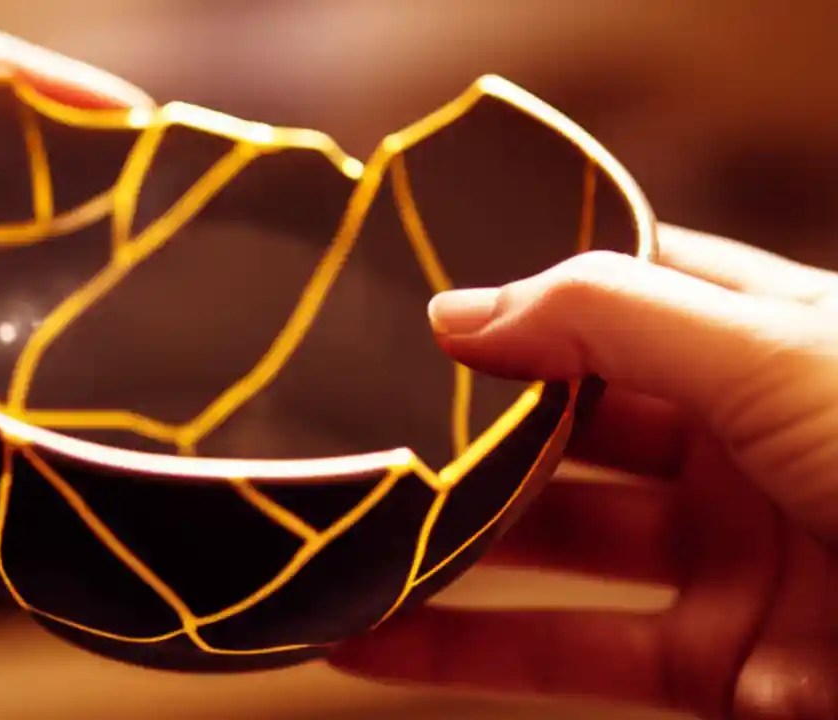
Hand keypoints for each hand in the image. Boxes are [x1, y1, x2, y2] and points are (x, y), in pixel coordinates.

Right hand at [330, 226, 836, 718]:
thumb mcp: (774, 352)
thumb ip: (607, 318)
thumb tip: (457, 306)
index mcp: (760, 340)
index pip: (613, 296)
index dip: (516, 298)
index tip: (405, 306)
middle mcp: (734, 441)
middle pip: (565, 430)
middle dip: (462, 435)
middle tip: (348, 432)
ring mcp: (726, 557)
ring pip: (553, 550)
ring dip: (444, 552)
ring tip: (335, 543)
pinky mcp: (721, 666)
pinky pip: (573, 655)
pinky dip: (468, 653)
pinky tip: (371, 639)